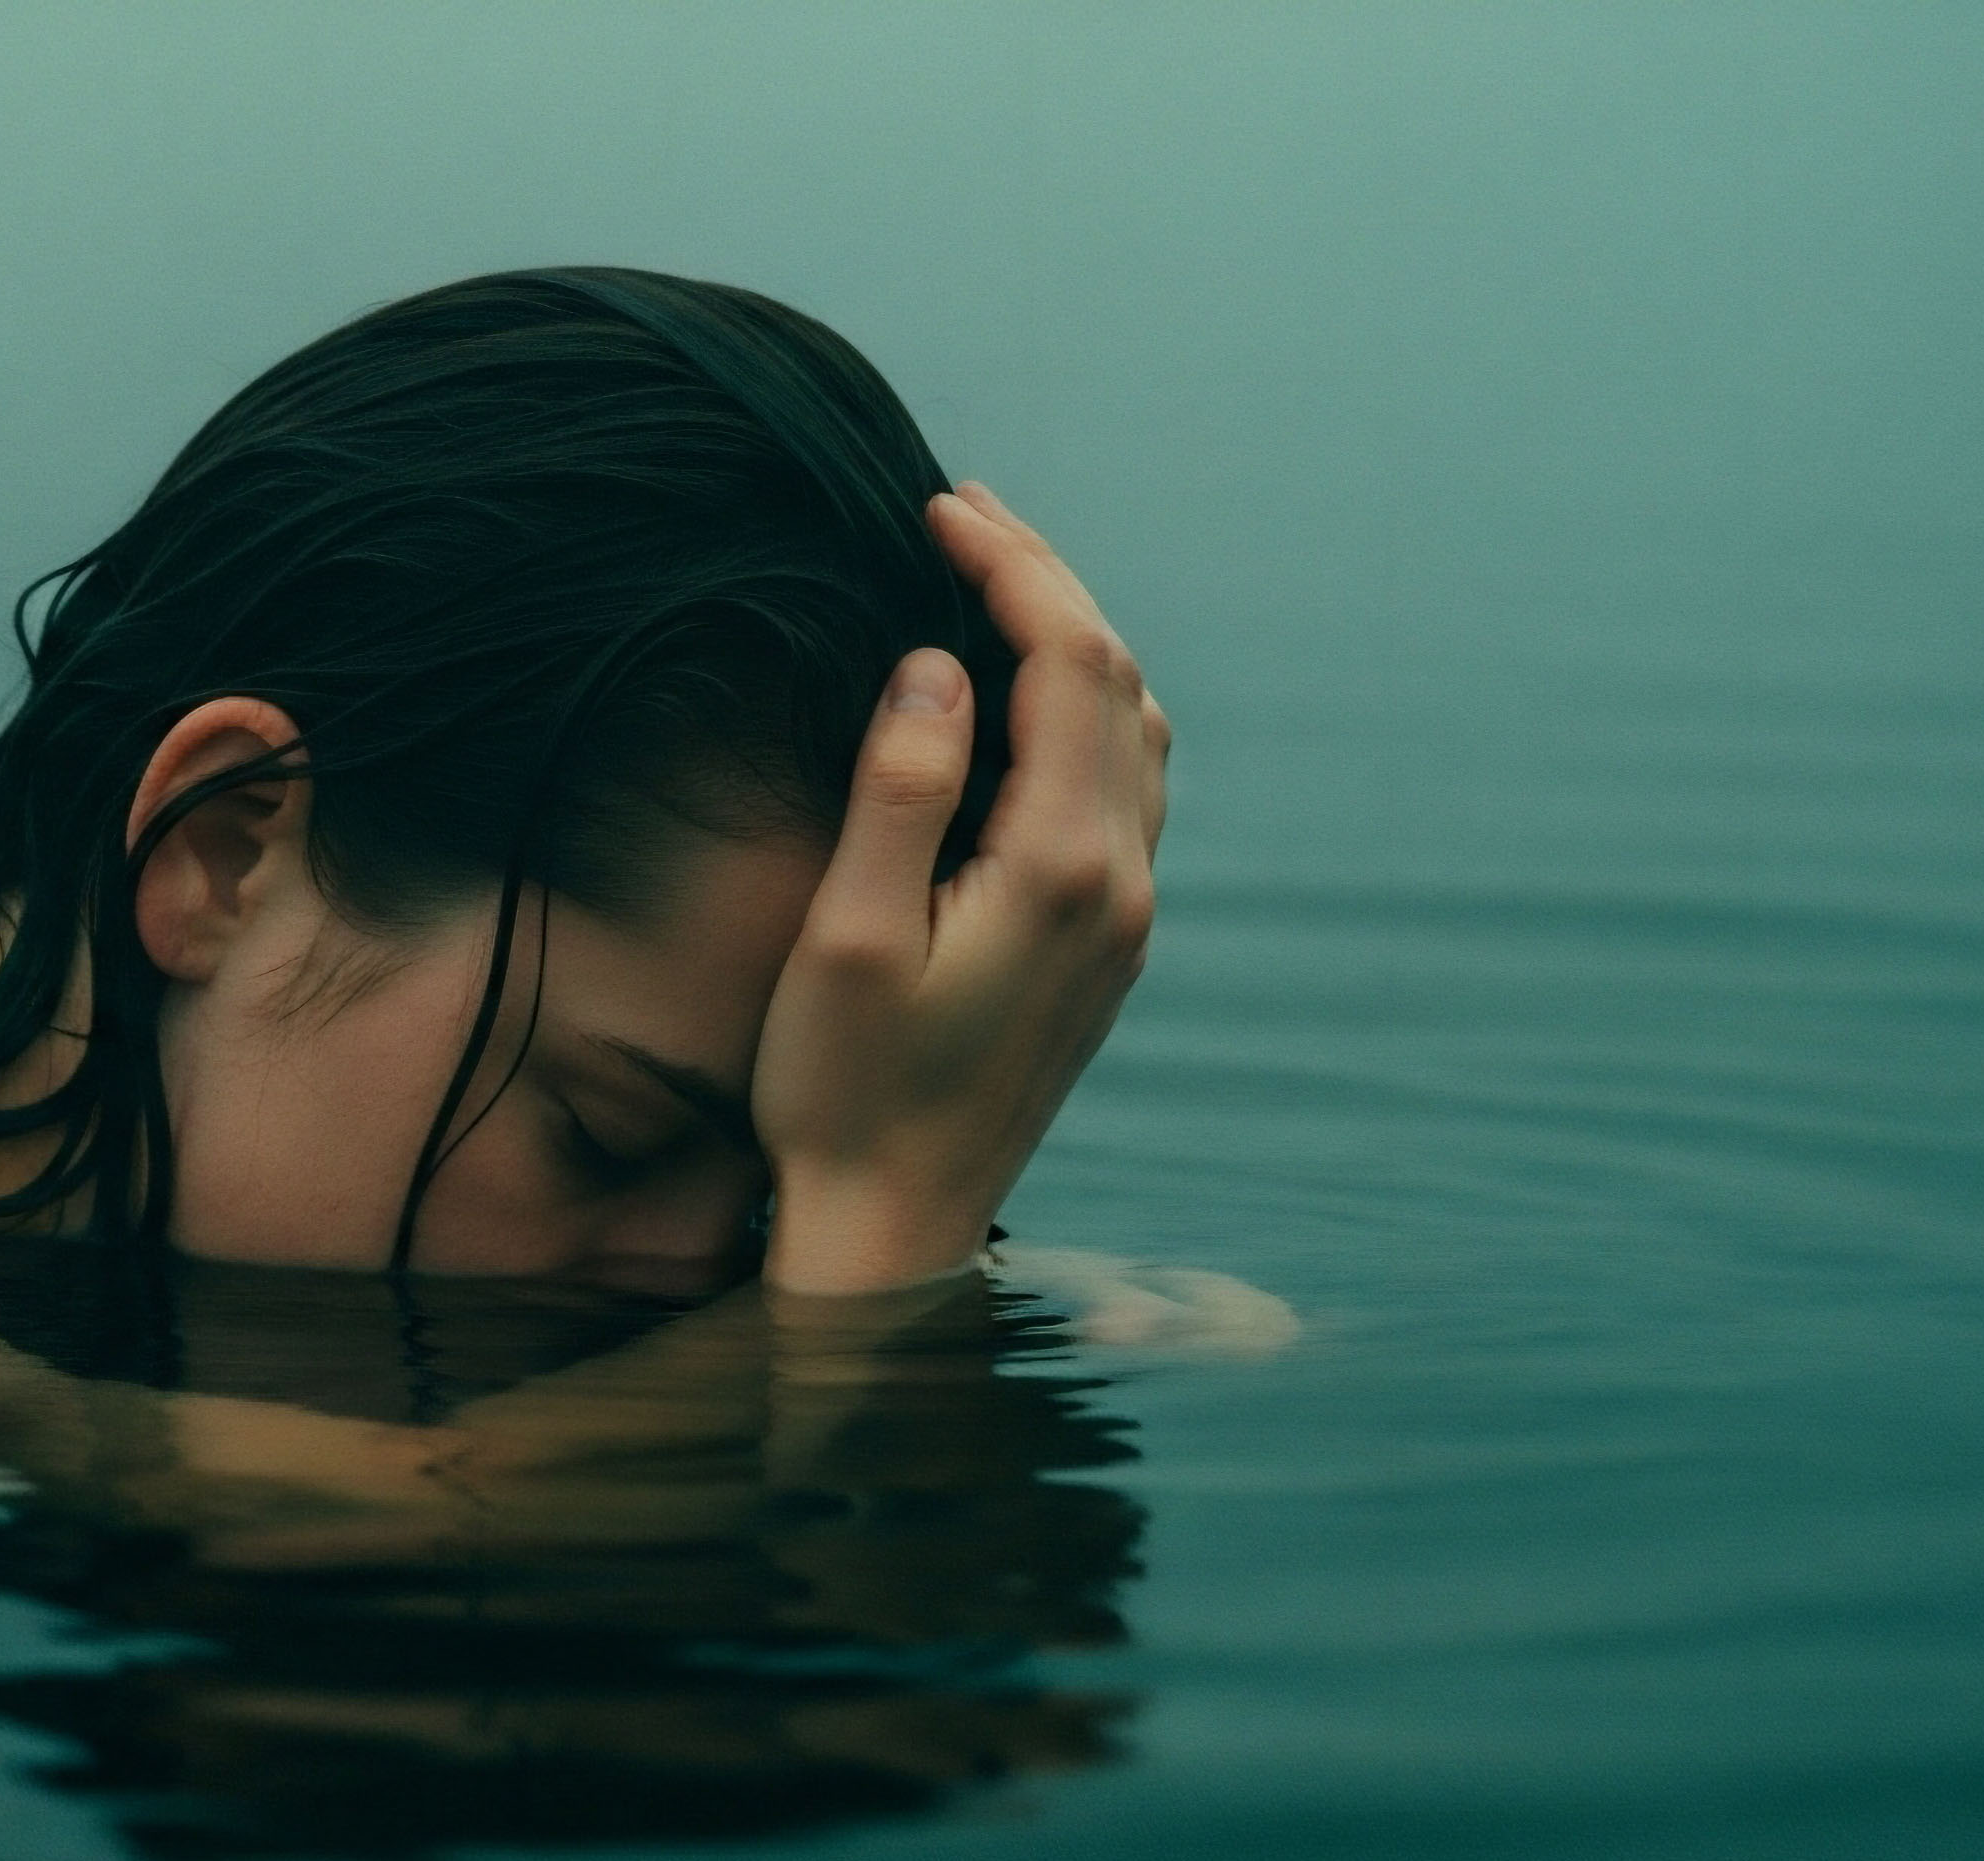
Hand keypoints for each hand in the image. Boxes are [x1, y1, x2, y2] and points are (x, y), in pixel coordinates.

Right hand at [751, 485, 1169, 1294]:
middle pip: (1115, 682)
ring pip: (1136, 732)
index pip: (1067, 665)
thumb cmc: (847, 1094)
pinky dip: (1088, 710)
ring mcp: (1125, 918)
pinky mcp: (1107, 946)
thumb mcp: (847, 940)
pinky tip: (1027, 702)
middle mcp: (1120, 885)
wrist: (896, 1228)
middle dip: (1046, 581)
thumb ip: (900, 792)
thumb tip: (937, 666)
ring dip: (1075, 641)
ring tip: (993, 582)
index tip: (937, 510)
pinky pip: (1128, 790)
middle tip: (962, 513)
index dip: (1012, 569)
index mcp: (1061, 870)